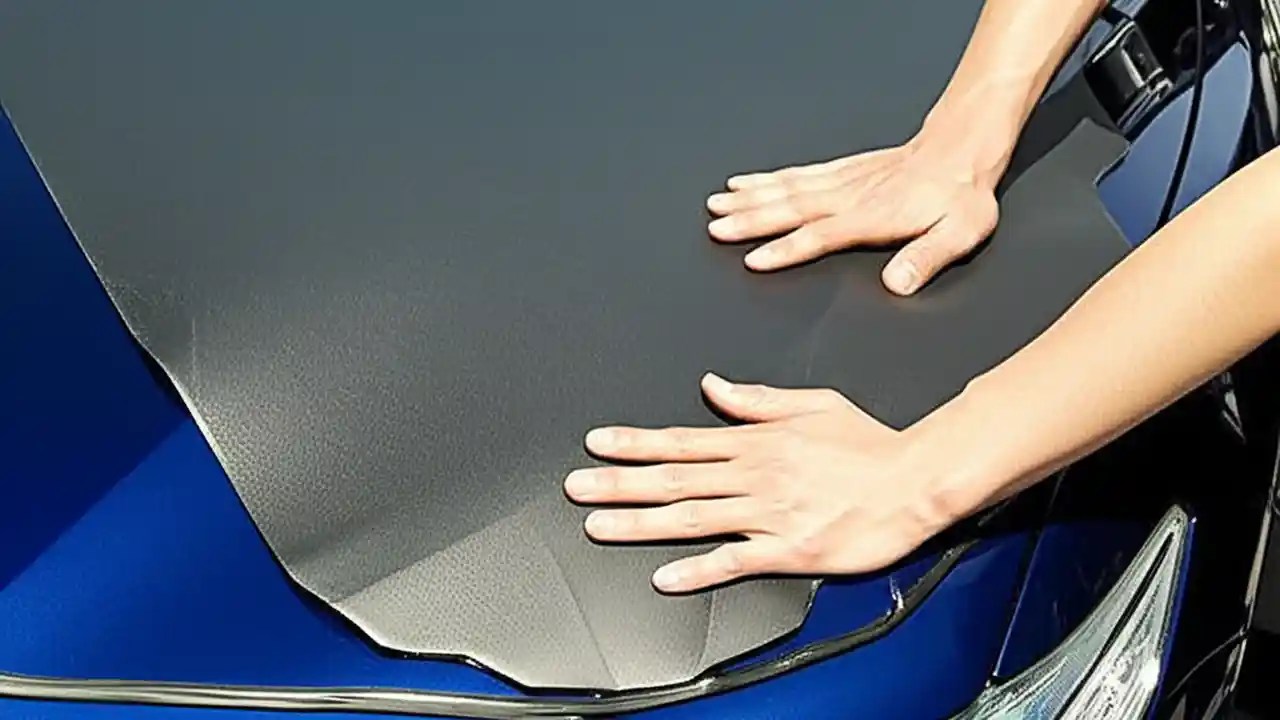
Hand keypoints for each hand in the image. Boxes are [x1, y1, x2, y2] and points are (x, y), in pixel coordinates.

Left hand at [564, 373, 950, 592]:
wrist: (916, 480)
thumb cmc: (872, 444)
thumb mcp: (812, 403)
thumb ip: (757, 399)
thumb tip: (713, 385)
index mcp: (758, 440)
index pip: (682, 440)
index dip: (634, 443)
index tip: (597, 444)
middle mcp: (755, 475)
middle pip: (674, 478)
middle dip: (619, 483)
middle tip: (577, 487)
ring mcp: (770, 513)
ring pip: (692, 516)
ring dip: (641, 522)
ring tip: (598, 524)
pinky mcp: (789, 549)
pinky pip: (735, 560)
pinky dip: (698, 569)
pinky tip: (665, 576)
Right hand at [705, 132, 1000, 294]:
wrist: (962, 148)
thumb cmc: (961, 196)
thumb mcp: (959, 232)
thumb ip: (927, 258)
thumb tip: (898, 284)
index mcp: (872, 217)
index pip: (821, 235)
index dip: (786, 249)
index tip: (753, 258)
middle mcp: (850, 197)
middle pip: (791, 209)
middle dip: (750, 220)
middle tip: (715, 228)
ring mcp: (843, 181)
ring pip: (787, 190)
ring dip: (750, 199)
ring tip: (716, 206)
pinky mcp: (842, 171)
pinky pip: (798, 175)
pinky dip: (767, 179)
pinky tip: (745, 183)